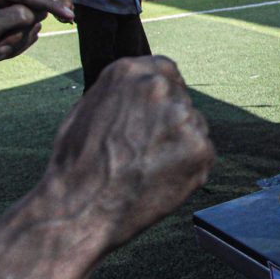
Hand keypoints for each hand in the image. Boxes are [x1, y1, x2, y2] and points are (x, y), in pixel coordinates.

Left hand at [0, 0, 74, 94]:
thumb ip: (14, 16)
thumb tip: (35, 13)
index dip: (51, 5)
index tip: (70, 15)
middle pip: (32, 14)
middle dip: (18, 35)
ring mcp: (4, 9)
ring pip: (29, 28)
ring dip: (14, 45)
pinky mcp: (5, 23)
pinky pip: (22, 36)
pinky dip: (11, 48)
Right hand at [41, 57, 214, 248]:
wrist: (80, 208)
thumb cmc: (76, 164)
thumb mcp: (88, 109)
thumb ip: (122, 93)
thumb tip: (143, 90)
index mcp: (129, 72)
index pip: (164, 70)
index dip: (164, 92)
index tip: (159, 112)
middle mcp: (159, 87)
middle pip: (180, 99)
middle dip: (170, 122)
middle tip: (148, 150)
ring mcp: (183, 117)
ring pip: (193, 127)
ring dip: (180, 145)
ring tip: (147, 169)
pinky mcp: (200, 149)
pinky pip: (203, 155)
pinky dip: (189, 169)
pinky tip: (160, 181)